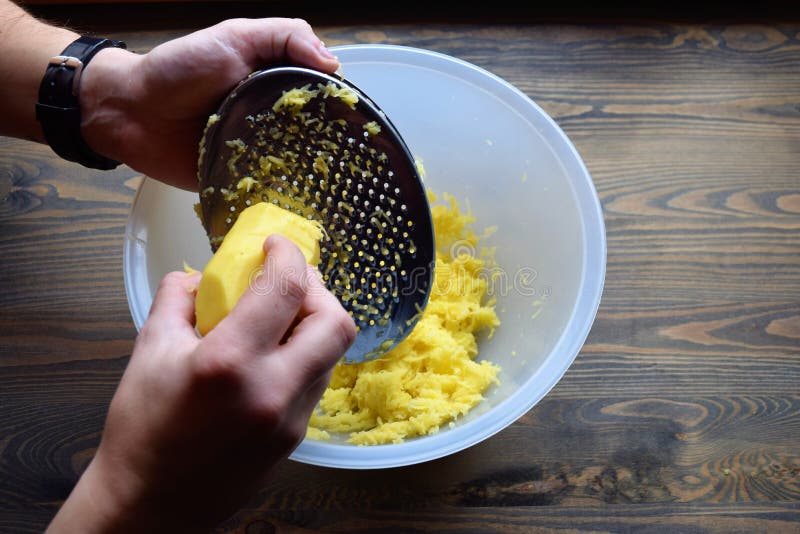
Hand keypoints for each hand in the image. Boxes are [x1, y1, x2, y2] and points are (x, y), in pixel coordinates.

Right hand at [46, 235, 355, 532]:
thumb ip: (178, 299)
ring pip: (332, 354)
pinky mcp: (295, 439)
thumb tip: (201, 274)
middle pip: (335, 322)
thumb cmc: (141, 430)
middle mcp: (272, 390)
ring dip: (315, 324)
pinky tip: (274, 355)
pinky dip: (306, 356)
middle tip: (290, 282)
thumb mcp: (149, 351)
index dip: (288, 255)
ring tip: (281, 318)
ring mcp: (290, 419)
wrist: (149, 505)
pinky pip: (316, 382)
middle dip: (319, 290)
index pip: (286, 289)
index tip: (276, 245)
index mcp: (231, 363)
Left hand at [78, 18, 339, 189]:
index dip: (342, 106)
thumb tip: (333, 63)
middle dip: (334, 147)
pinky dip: (284, 196)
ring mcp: (260, 153)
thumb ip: (284, 37)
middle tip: (354, 161)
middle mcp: (274, 120)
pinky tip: (305, 205)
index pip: (322, 97)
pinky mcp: (243, 182)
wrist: (132, 114)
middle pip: (317, 136)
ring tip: (337, 187)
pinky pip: (270, 190)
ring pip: (298, 167)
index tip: (361, 120)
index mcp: (277, 84)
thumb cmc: (178, 70)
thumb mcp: (235, 36)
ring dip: (313, 175)